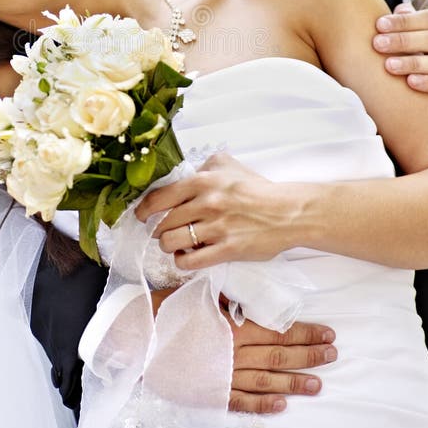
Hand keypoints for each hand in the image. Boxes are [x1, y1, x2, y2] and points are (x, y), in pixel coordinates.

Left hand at [135, 151, 302, 268]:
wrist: (287, 212)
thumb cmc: (257, 189)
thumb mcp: (228, 165)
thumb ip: (203, 167)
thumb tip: (183, 174)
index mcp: (203, 181)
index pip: (159, 197)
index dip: (144, 209)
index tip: (140, 215)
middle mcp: (206, 203)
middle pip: (162, 222)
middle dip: (158, 230)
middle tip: (162, 231)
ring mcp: (215, 228)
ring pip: (170, 242)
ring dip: (168, 246)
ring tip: (175, 244)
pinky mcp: (226, 250)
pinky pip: (189, 261)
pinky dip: (182, 261)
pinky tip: (186, 257)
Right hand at [150, 289, 337, 413]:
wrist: (138, 336)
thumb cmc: (168, 311)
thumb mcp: (200, 295)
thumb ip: (229, 299)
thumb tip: (251, 299)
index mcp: (235, 326)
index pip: (279, 331)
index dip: (306, 333)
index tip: (327, 333)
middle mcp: (235, 352)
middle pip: (280, 356)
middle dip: (309, 355)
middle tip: (332, 355)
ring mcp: (225, 375)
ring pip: (268, 381)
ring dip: (295, 382)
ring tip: (317, 384)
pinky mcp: (211, 392)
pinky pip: (242, 401)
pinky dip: (263, 404)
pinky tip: (281, 405)